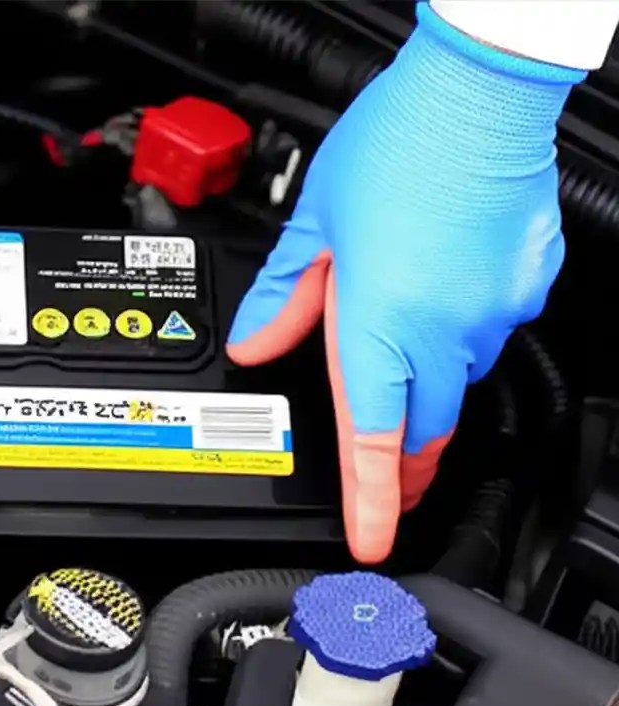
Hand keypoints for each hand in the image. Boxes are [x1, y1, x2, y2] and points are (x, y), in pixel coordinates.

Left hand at [226, 4, 581, 562]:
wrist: (479, 91)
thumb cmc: (396, 142)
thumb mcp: (315, 221)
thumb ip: (284, 295)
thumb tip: (254, 340)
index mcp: (382, 320)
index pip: (372, 436)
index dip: (369, 501)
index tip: (369, 542)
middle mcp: (444, 328)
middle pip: (423, 426)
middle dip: (398, 463)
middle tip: (381, 483)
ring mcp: (492, 311)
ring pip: (454, 379)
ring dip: (421, 383)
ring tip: (391, 344)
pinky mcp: (524, 288)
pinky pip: (484, 333)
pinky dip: (454, 332)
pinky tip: (433, 293)